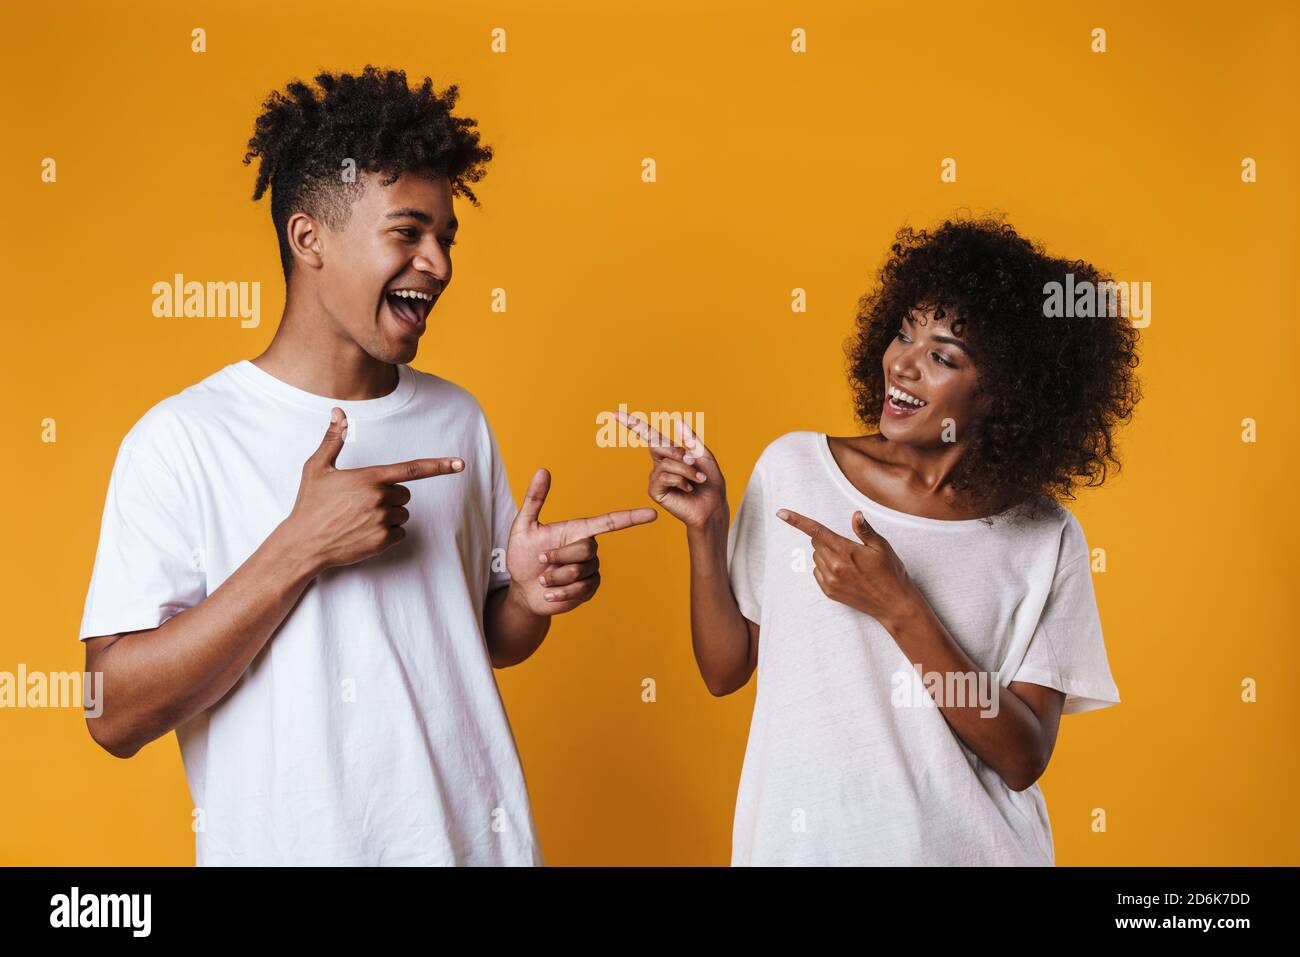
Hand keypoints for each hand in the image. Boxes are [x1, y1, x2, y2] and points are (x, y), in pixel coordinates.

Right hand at [282, 407, 464, 573]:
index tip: (460, 464)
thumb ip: (334, 439)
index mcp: (369, 478)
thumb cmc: (310, 504)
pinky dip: (386, 533)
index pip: (412, 469)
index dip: (439, 466)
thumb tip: (338, 412)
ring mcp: (382, 521)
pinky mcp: (381, 541)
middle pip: (404, 494)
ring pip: (402, 514)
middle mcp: (379, 499)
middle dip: (390, 496)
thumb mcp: (317, 468)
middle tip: (361, 501)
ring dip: (388, 515)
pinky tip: (363, 532)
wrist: (303, 544)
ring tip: (360, 517)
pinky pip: (399, 533)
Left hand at [506, 468, 657, 614]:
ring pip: (580, 572)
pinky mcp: (588, 589)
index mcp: (578, 529)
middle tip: (541, 561)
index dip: (631, 518)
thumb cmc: (522, 556)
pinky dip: (559, 593)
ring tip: (543, 579)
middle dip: (559, 557)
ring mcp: (590, 570)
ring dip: (554, 577)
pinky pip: (579, 591)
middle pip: (586, 549)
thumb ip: (534, 499)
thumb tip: (543, 470)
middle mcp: (588, 548)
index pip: (609, 522)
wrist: (522, 590)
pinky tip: (549, 594)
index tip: (652, 514)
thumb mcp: (523, 527)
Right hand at [613, 409, 726, 530]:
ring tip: (698, 480)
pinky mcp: (655, 491)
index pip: (648, 435)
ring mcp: (655, 477)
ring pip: (666, 464)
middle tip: (695, 464)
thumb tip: (677, 420)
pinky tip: (687, 489)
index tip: (614, 413)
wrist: (713, 506)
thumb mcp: (704, 455)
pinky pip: (664, 477)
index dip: (631, 423)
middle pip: (657, 445)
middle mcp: (659, 463)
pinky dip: (680, 481)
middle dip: (679, 453)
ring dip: (687, 471)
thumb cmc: (710, 482)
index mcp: (669, 452)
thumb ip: (690, 438)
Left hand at [777, 507, 919, 629]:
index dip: (796, 520)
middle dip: (827, 539)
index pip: (816, 531)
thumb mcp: (882, 547)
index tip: (780, 513)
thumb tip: (855, 514)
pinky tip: (845, 573)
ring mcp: (830, 581)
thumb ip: (864, 530)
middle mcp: (834, 566)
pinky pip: (817, 572)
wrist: (893, 604)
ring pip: (816, 557)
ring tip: (850, 563)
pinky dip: (826, 568)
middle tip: (848, 547)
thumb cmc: (891, 572)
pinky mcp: (829, 592)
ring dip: (827, 554)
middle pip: (816, 542)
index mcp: (845, 551)